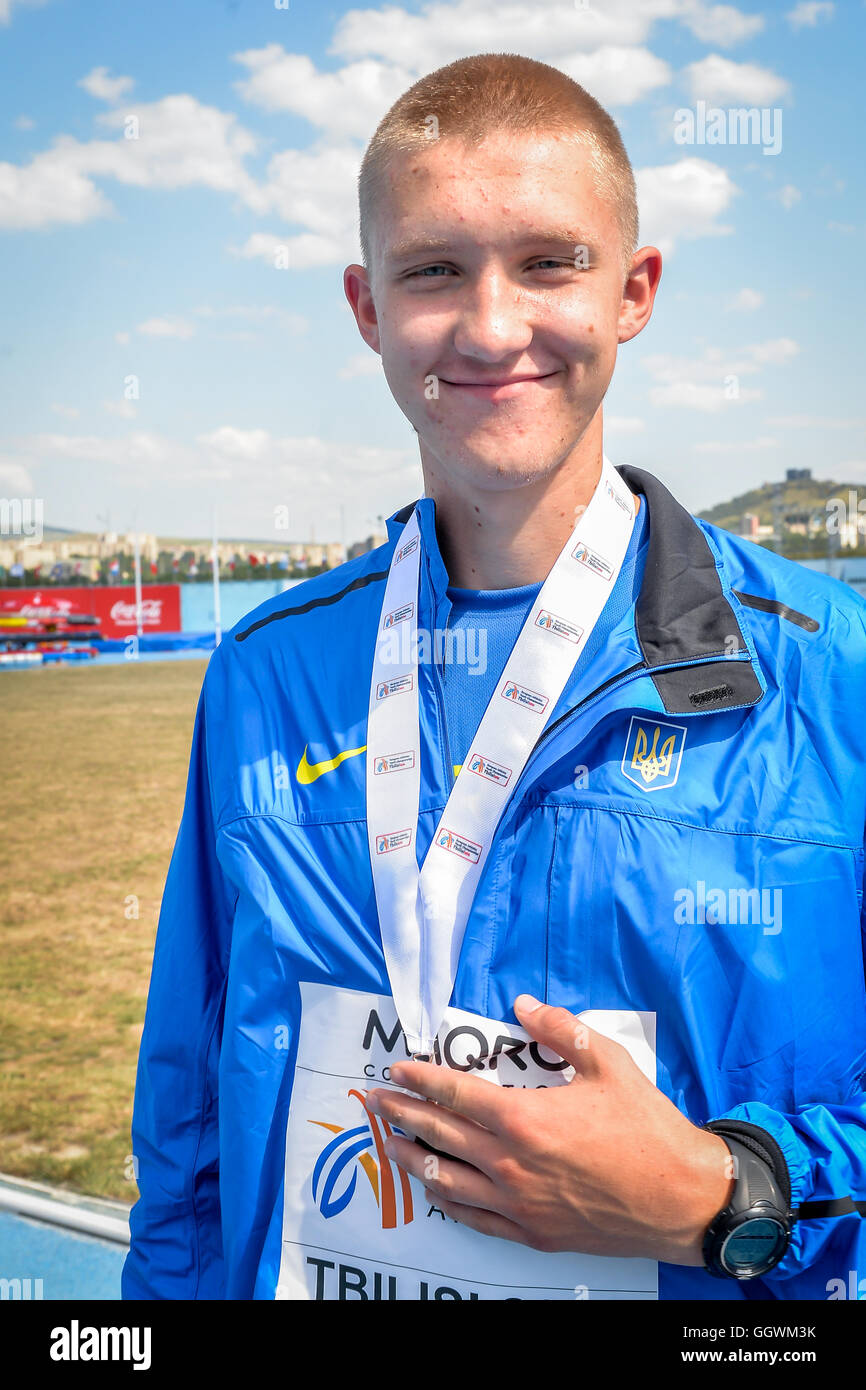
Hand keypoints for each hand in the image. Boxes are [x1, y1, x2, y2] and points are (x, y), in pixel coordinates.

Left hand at [366, 994, 733, 1264]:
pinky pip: (474, 1217)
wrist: (681, 1199)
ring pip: (445, 1179)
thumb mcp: (609, 1063)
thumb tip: (523, 1005)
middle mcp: (511, 1163)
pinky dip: (446, 1199)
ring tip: (389, 1142)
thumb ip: (560, 1030)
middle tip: (375, 1100)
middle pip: (439, 1134)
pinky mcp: (531, 1232)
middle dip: (401, 1113)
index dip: (420, 1078)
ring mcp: (518, 1203)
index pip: (454, 1094)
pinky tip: (434, 1188)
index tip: (395, 1069)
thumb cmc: (647, 1129)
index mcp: (525, 1117)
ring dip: (411, 1157)